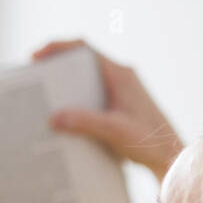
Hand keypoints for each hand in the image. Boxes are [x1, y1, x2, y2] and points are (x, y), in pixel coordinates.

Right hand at [32, 39, 182, 179]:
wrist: (167, 155)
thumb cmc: (148, 141)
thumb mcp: (113, 131)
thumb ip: (84, 122)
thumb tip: (54, 118)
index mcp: (120, 74)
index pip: (84, 48)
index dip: (58, 47)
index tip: (37, 57)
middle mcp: (120, 75)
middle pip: (82, 59)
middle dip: (56, 64)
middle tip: (34, 77)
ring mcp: (120, 87)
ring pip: (86, 75)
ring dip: (65, 82)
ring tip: (44, 95)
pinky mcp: (118, 101)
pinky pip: (91, 91)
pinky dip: (75, 96)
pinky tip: (64, 113)